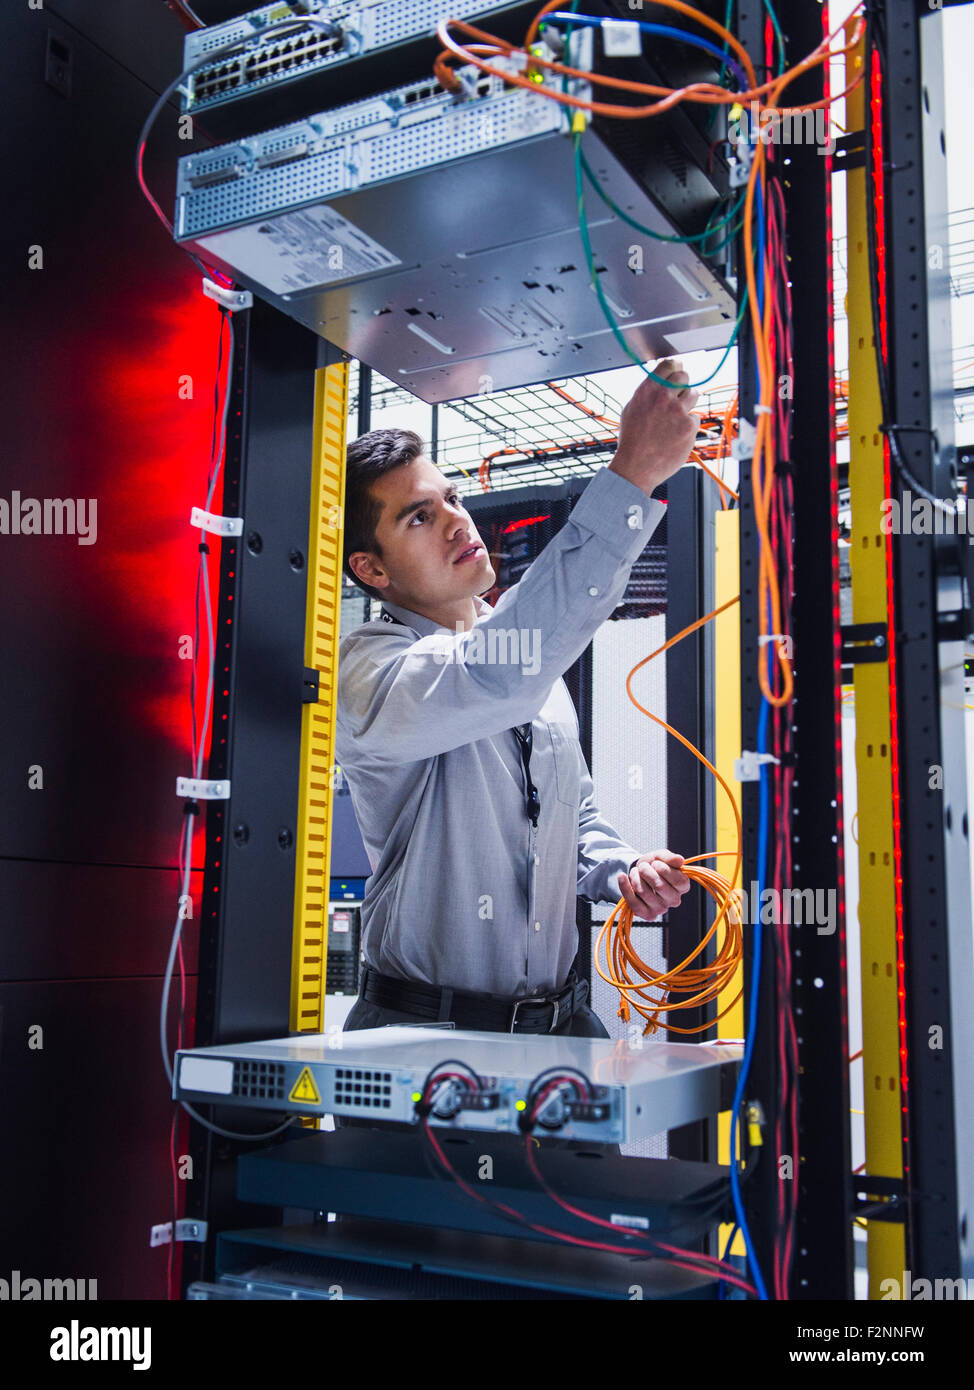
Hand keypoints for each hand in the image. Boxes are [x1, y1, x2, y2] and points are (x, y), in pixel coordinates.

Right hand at [608, 359, 699, 497]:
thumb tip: (661, 378)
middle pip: (684, 376)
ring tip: (677, 416)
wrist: (635, 467)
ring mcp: (678, 412)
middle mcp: (663, 397)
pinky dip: (689, 425)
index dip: (675, 366)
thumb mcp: (631, 409)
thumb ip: (647, 392)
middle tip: (679, 395)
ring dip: (688, 403)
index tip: (677, 370)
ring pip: (694, 394)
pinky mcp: (689, 427)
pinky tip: (676, 434)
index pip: (668, 364)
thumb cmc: (632, 441)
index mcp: (647, 390)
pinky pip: (695, 418)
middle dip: (683, 384)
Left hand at [619, 850, 691, 920]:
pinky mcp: (647, 915)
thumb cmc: (654, 865)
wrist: (639, 873)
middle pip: (660, 887)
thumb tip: (680, 860)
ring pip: (644, 892)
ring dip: (635, 877)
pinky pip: (633, 902)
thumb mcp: (661, 857)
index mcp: (682, 886)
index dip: (664, 870)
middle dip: (647, 872)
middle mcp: (674, 900)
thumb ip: (670, 857)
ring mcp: (661, 909)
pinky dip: (625, 887)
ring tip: (636, 872)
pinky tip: (622, 876)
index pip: (678, 881)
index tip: (655, 863)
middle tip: (643, 867)